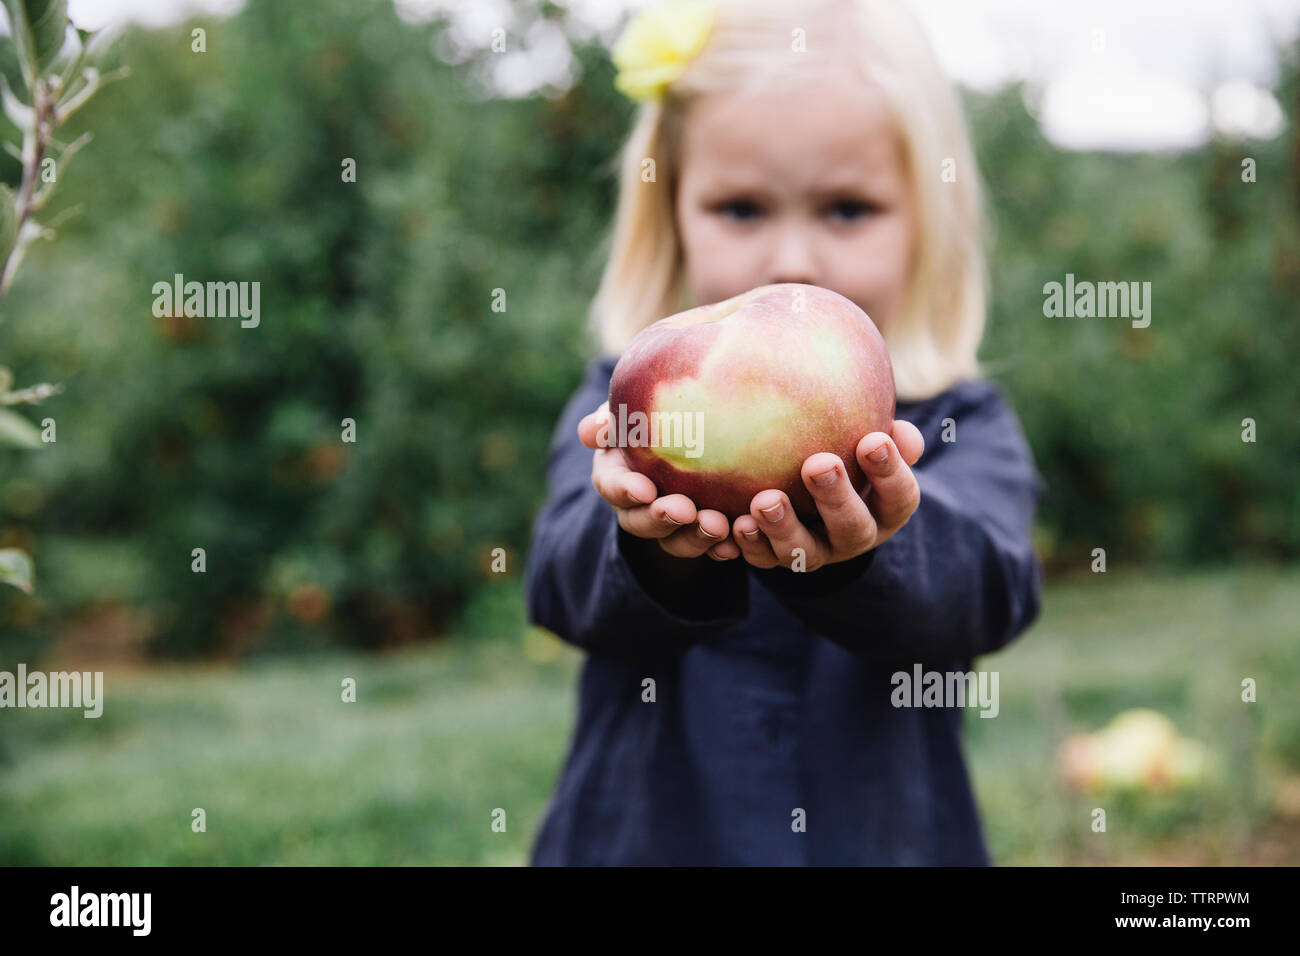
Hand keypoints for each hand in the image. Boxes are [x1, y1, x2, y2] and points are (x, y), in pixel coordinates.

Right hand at [578, 402, 739, 560]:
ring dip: (694, 537)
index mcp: (615, 476)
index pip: (612, 486)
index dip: (625, 491)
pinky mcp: (699, 531)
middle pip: (642, 523)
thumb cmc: (651, 415)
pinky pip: (708, 546)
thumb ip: (610, 419)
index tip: (644, 489)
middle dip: (661, 519)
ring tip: (718, 526)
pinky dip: (721, 548)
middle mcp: (638, 507)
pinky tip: (735, 546)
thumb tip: (593, 429)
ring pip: (675, 541)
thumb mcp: (629, 410)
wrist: (689, 428)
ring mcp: (669, 524)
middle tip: (683, 510)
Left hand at [731, 422, 924, 570]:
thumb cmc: (852, 456)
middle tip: (818, 465)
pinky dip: (751, 544)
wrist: (816, 497)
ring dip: (784, 527)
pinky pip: (765, 558)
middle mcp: (855, 537)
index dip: (889, 472)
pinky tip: (739, 523)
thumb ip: (890, 436)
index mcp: (887, 509)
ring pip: (805, 551)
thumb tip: (900, 431)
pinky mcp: (779, 559)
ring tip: (765, 501)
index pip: (899, 495)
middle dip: (835, 498)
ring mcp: (818, 552)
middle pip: (852, 527)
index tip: (872, 440)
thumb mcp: (873, 445)